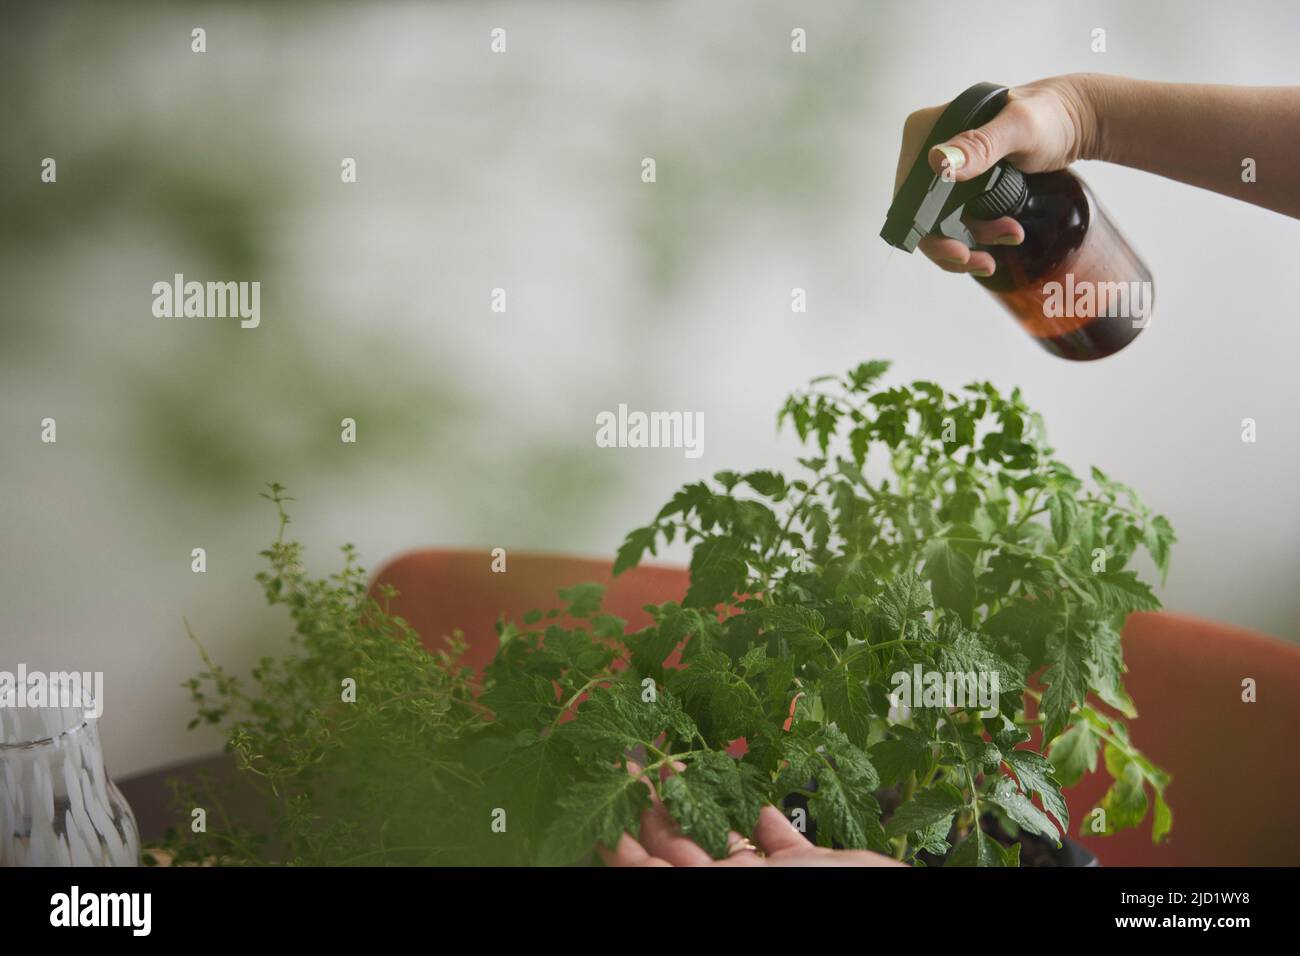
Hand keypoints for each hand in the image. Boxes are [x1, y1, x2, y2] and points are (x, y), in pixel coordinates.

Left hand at [597, 761, 905, 866]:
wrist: (896, 908)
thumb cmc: (823, 894)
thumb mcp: (743, 880)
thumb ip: (683, 866)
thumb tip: (614, 851)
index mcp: (711, 895)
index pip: (648, 867)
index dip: (620, 833)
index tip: (604, 791)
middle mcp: (733, 888)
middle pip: (680, 846)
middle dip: (654, 805)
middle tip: (631, 761)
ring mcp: (773, 879)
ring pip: (724, 838)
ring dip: (700, 802)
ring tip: (677, 767)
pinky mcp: (813, 864)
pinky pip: (781, 839)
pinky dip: (766, 818)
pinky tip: (753, 797)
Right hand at [891, 74, 1099, 276]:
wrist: (1078, 120)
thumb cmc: (1050, 116)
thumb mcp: (1018, 128)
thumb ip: (981, 145)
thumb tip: (938, 163)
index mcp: (925, 131)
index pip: (907, 194)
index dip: (924, 230)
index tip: (958, 251)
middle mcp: (928, 150)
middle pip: (923, 214)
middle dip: (952, 244)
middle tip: (983, 262)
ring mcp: (947, 170)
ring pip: (942, 221)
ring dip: (972, 241)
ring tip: (1011, 237)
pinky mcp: (964, 183)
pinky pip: (959, 219)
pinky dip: (980, 234)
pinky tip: (1007, 234)